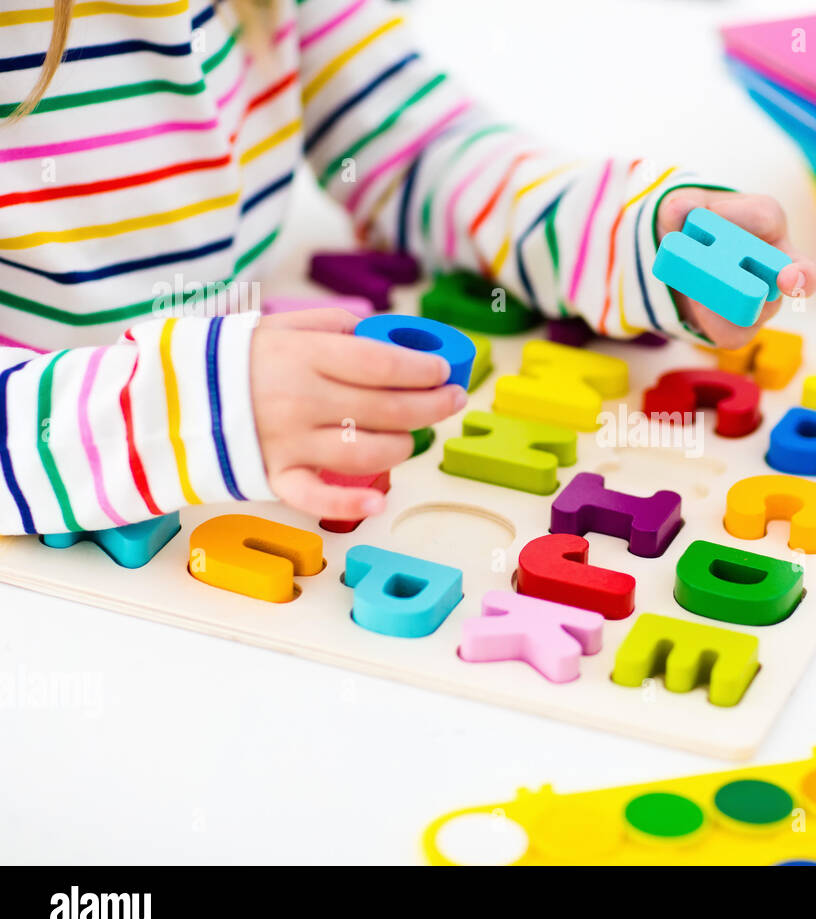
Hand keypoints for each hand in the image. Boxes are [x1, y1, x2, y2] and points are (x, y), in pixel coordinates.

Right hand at [250, 309, 465, 519]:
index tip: (442, 370)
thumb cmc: (236, 360)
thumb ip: (332, 326)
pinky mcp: (274, 476)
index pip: (380, 364)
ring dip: (402, 444)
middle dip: (430, 405)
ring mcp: (287, 442)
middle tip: (453, 399)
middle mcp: (300, 399)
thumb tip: (380, 332)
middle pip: (385, 408)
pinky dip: (348, 503)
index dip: (421, 369)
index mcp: (303, 356)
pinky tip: (379, 500)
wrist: (169, 397)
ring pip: (366, 451)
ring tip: (414, 434)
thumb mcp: (280, 326)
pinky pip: (315, 497)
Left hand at [656, 188, 815, 349]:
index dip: (742, 216)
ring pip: (764, 309)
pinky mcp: (745, 326)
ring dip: (733, 302)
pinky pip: (738, 333)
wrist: (680, 266)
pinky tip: (698, 310)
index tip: (712, 214)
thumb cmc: (695, 227)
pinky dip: (715, 324)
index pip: (766, 216)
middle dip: (800, 276)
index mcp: (765, 222)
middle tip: (788, 279)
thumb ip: (681, 204)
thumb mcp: (682, 210)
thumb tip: (679, 207)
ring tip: (699, 293)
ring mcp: (766, 298)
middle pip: (801, 270)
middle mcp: (776, 261)